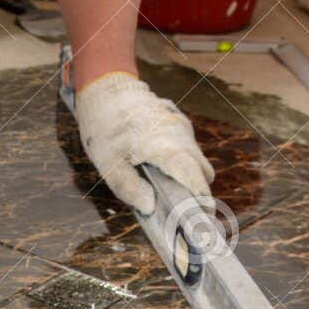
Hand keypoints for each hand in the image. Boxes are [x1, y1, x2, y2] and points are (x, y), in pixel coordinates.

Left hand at [75, 71, 215, 214]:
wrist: (105, 89)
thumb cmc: (104, 129)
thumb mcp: (108, 165)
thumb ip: (129, 189)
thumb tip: (150, 207)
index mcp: (167, 149)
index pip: (197, 179)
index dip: (203, 200)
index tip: (203, 218)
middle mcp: (181, 136)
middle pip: (203, 172)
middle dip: (196, 190)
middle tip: (179, 207)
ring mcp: (182, 126)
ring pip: (196, 158)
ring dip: (187, 173)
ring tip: (164, 185)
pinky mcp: (178, 120)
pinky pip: (187, 145)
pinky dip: (180, 158)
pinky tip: (156, 161)